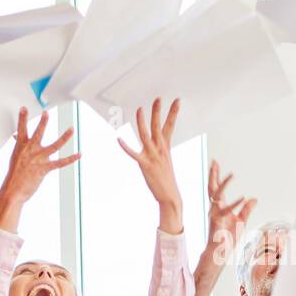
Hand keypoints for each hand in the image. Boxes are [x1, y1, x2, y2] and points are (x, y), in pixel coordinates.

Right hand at [1, 108, 77, 203]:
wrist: (13, 190)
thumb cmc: (14, 176)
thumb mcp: (15, 158)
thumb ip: (20, 146)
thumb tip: (17, 137)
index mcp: (21, 147)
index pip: (21, 129)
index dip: (22, 118)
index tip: (24, 108)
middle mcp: (30, 151)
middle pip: (38, 133)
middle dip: (43, 122)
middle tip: (46, 113)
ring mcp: (38, 159)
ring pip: (55, 145)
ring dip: (65, 137)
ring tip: (72, 129)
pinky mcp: (45, 168)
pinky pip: (61, 162)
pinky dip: (71, 159)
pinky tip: (79, 155)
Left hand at [119, 97, 182, 232]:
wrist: (170, 196)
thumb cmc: (167, 180)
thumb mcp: (165, 162)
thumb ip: (160, 150)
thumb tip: (157, 143)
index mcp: (166, 148)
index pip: (170, 126)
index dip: (173, 113)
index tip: (177, 100)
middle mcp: (160, 150)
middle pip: (158, 127)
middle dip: (158, 112)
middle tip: (158, 98)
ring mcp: (153, 157)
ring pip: (146, 136)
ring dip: (142, 122)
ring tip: (140, 109)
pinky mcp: (145, 165)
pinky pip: (134, 154)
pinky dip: (125, 147)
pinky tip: (118, 139)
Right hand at [206, 160, 255, 264]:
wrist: (220, 252)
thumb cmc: (228, 237)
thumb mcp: (241, 221)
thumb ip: (246, 209)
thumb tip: (254, 198)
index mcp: (220, 207)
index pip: (217, 188)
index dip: (216, 176)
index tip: (215, 164)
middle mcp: (215, 208)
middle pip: (212, 188)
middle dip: (213, 174)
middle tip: (214, 161)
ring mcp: (215, 214)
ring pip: (217, 196)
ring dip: (225, 184)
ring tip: (232, 174)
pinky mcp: (217, 222)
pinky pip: (226, 211)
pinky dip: (235, 204)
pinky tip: (244, 197)